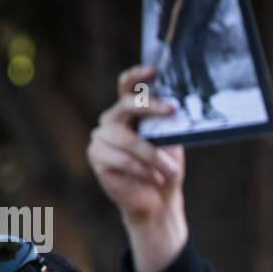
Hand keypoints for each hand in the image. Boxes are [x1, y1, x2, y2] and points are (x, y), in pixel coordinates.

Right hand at [87, 64, 187, 271]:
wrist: (158, 200)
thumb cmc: (166, 168)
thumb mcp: (171, 143)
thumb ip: (167, 125)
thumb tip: (175, 107)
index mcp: (130, 111)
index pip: (127, 86)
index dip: (137, 76)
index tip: (153, 71)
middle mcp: (113, 119)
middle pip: (125, 105)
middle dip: (150, 107)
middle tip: (172, 111)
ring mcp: (102, 137)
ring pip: (127, 140)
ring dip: (153, 155)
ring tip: (171, 171)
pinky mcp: (97, 157)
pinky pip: (121, 159)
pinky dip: (143, 170)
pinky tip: (157, 178)